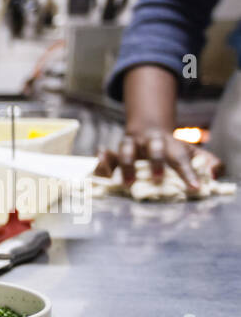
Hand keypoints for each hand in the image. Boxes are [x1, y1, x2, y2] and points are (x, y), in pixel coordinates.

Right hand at [95, 130, 222, 191]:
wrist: (147, 129)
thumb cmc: (169, 148)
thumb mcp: (190, 151)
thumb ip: (204, 162)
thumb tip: (215, 172)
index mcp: (170, 142)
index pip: (181, 156)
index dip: (188, 172)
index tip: (193, 187)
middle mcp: (149, 141)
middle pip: (154, 146)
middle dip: (156, 161)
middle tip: (158, 179)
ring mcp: (130, 145)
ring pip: (126, 149)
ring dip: (127, 165)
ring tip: (128, 183)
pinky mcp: (113, 151)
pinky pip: (104, 155)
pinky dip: (102, 163)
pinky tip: (104, 174)